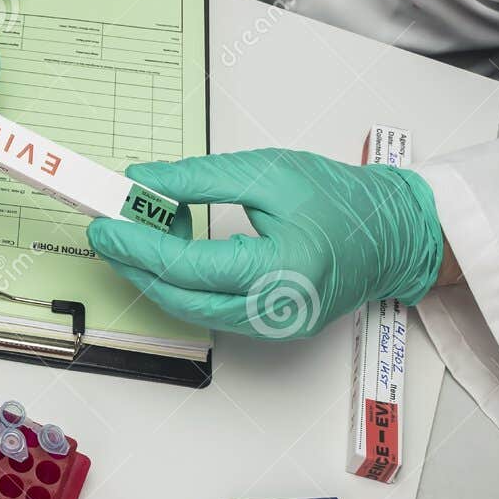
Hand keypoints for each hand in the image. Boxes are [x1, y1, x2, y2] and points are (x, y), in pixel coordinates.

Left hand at [86, 149, 444, 339]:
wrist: (392, 234)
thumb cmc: (342, 200)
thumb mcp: (267, 172)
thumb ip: (199, 180)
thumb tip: (144, 182)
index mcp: (281, 270)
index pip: (189, 267)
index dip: (139, 247)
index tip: (106, 224)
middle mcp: (275, 309)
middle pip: (181, 297)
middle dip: (135, 265)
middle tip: (106, 233)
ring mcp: (272, 325)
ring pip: (191, 309)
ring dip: (155, 275)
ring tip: (135, 236)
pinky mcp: (268, 326)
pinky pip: (210, 310)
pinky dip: (183, 283)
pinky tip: (171, 253)